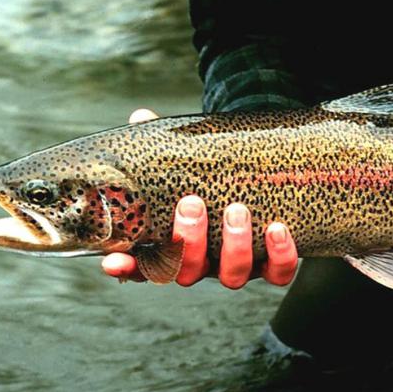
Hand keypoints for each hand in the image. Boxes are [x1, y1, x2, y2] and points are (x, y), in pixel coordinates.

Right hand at [101, 109, 298, 287]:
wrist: (260, 180)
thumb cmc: (212, 176)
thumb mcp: (188, 161)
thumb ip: (165, 145)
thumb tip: (142, 116)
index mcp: (177, 245)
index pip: (144, 266)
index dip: (128, 268)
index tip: (112, 260)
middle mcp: (205, 263)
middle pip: (189, 271)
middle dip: (188, 240)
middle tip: (191, 203)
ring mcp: (238, 266)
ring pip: (232, 275)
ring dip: (233, 245)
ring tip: (236, 210)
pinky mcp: (274, 265)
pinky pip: (278, 273)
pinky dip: (280, 255)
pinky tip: (277, 228)